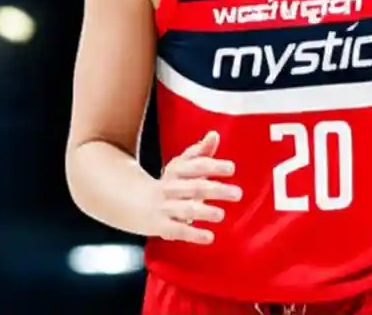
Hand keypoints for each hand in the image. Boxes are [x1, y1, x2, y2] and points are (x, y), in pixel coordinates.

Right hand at [149, 130, 241, 244]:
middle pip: (194, 187)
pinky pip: (178, 230)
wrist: (134, 203)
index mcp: (177, 170)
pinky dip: (193, 234)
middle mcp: (170, 187)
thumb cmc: (169, 183)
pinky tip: (209, 237)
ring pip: (185, 209)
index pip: (196, 166)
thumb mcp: (182, 165)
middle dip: (215, 190)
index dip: (213, 166)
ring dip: (204, 211)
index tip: (231, 168)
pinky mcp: (161, 226)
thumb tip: (214, 134)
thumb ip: (201, 152)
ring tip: (221, 215)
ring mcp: (165, 207)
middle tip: (238, 194)